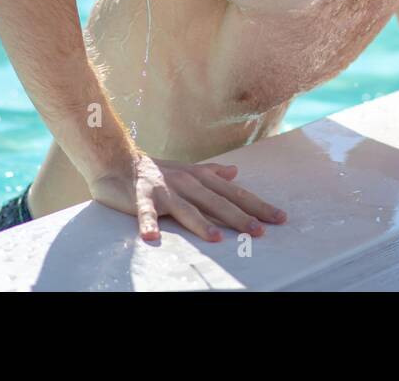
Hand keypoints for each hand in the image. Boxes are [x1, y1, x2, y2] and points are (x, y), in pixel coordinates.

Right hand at [89, 153, 288, 242]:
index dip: (257, 205)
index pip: (235, 193)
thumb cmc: (157, 170)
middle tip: (260, 231)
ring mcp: (165, 190)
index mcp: (201, 178)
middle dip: (240, 217)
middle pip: (218, 202)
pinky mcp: (142, 197)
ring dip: (201, 223)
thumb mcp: (189, 170)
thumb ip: (212, 173)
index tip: (279, 218)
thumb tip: (235, 173)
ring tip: (217, 238)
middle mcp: (188, 183)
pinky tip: (152, 238)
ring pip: (187, 208)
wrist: (119, 160)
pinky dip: (148, 224)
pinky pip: (146, 213)